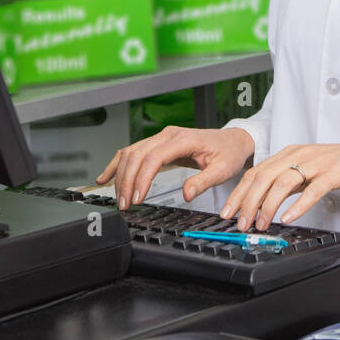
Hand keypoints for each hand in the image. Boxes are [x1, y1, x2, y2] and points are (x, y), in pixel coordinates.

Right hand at [97, 126, 253, 209]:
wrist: (233, 140)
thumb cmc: (228, 153)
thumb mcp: (222, 170)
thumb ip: (203, 181)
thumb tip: (187, 193)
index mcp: (184, 139)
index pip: (154, 157)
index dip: (142, 178)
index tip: (137, 197)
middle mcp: (169, 135)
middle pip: (137, 155)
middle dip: (127, 181)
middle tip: (124, 204)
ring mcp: (161, 138)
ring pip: (131, 153)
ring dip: (120, 175)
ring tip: (118, 198)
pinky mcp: (158, 144)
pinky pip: (133, 152)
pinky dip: (118, 164)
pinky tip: (106, 177)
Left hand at [222, 141, 339, 230]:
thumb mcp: (306, 170)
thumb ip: (286, 181)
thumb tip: (262, 200)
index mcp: (290, 153)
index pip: (255, 171)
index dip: (239, 192)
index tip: (229, 211)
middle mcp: (299, 155)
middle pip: (264, 176)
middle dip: (248, 202)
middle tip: (241, 223)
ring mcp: (316, 163)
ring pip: (283, 183)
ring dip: (268, 206)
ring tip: (262, 224)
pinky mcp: (334, 173)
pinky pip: (311, 190)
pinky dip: (297, 205)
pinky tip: (288, 218)